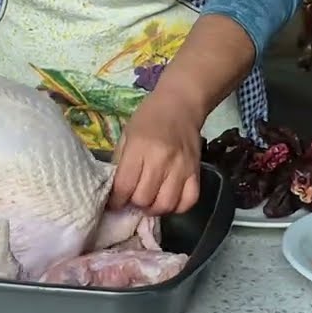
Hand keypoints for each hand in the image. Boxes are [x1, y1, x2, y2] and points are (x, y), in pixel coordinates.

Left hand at [108, 92, 204, 215]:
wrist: (181, 103)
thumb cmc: (149, 117)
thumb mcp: (127, 134)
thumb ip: (120, 162)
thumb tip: (115, 191)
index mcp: (140, 147)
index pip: (124, 186)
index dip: (116, 200)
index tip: (114, 202)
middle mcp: (161, 159)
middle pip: (144, 198)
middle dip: (134, 204)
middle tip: (132, 199)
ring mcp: (181, 167)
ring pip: (165, 204)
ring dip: (154, 209)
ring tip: (149, 202)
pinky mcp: (196, 171)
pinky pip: (188, 201)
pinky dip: (177, 207)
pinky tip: (168, 200)